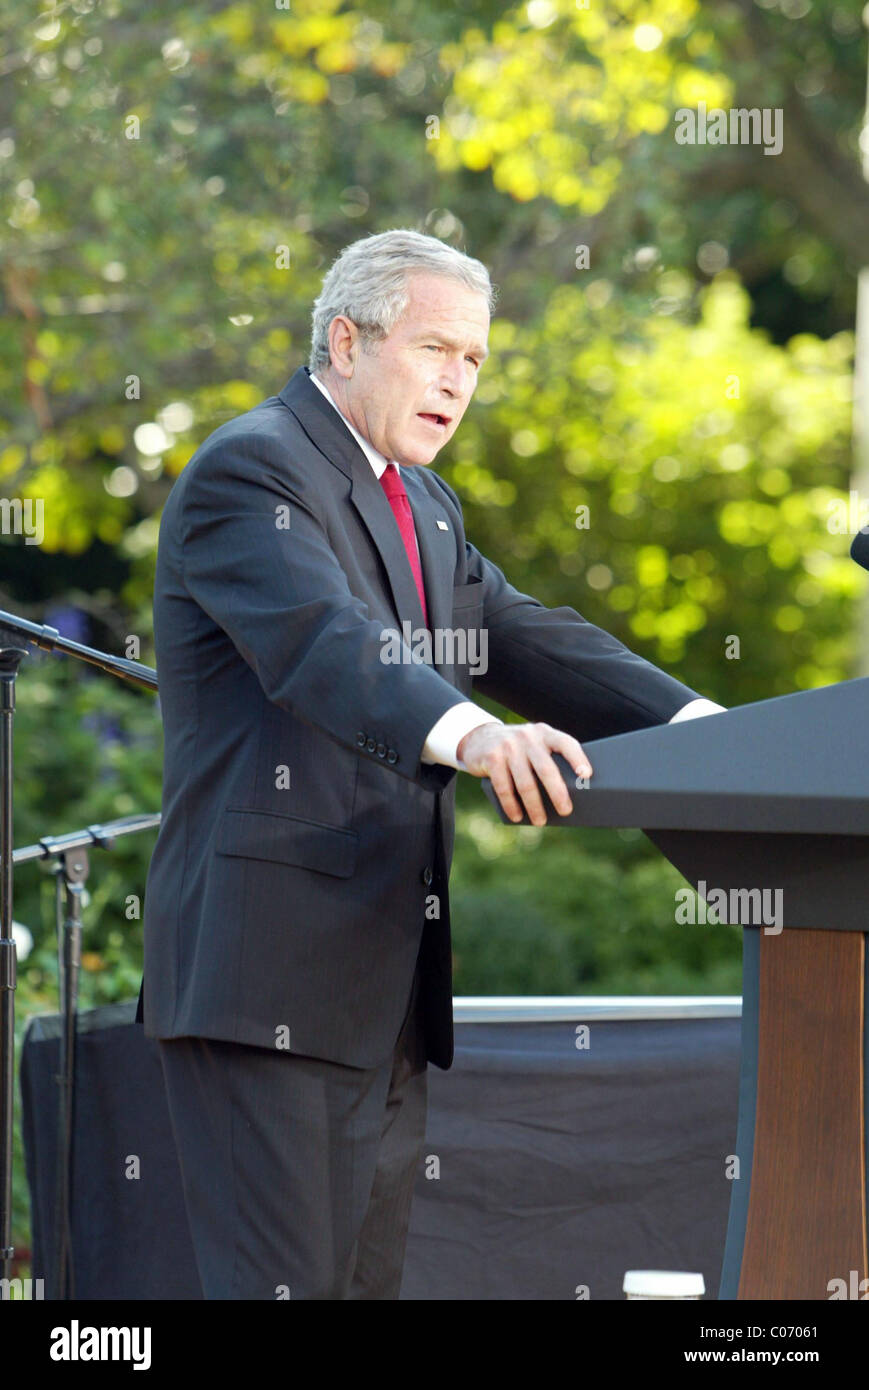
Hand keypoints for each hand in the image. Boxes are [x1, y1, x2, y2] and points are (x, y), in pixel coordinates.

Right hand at [456, 721, 592, 825]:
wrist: (479, 738)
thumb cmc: (518, 750)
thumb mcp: (534, 745)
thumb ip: (548, 760)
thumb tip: (567, 797)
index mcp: (544, 733)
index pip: (565, 743)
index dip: (577, 758)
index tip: (586, 775)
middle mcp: (528, 737)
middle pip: (546, 769)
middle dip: (558, 793)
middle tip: (566, 811)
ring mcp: (508, 747)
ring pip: (525, 783)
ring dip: (534, 806)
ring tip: (541, 822)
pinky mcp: (492, 758)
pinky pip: (504, 787)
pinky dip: (511, 805)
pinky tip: (517, 816)